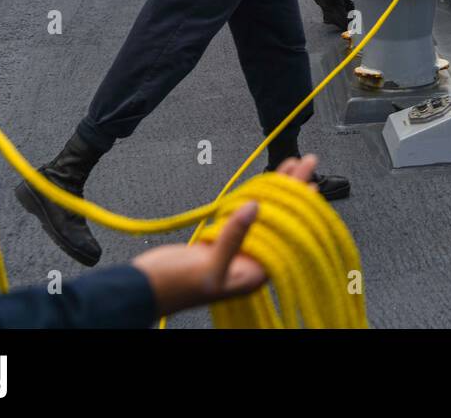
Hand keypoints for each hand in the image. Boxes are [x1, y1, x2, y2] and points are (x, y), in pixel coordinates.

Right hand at [132, 154, 317, 315]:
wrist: (139, 289)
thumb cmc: (171, 287)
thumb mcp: (208, 267)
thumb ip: (233, 238)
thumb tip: (255, 208)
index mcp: (254, 275)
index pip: (288, 236)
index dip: (301, 208)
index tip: (310, 183)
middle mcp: (250, 262)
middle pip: (281, 220)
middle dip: (294, 191)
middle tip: (308, 162)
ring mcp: (236, 250)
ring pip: (265, 214)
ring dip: (277, 189)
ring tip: (293, 165)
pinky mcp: (220, 241)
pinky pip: (245, 215)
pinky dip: (255, 196)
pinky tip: (265, 183)